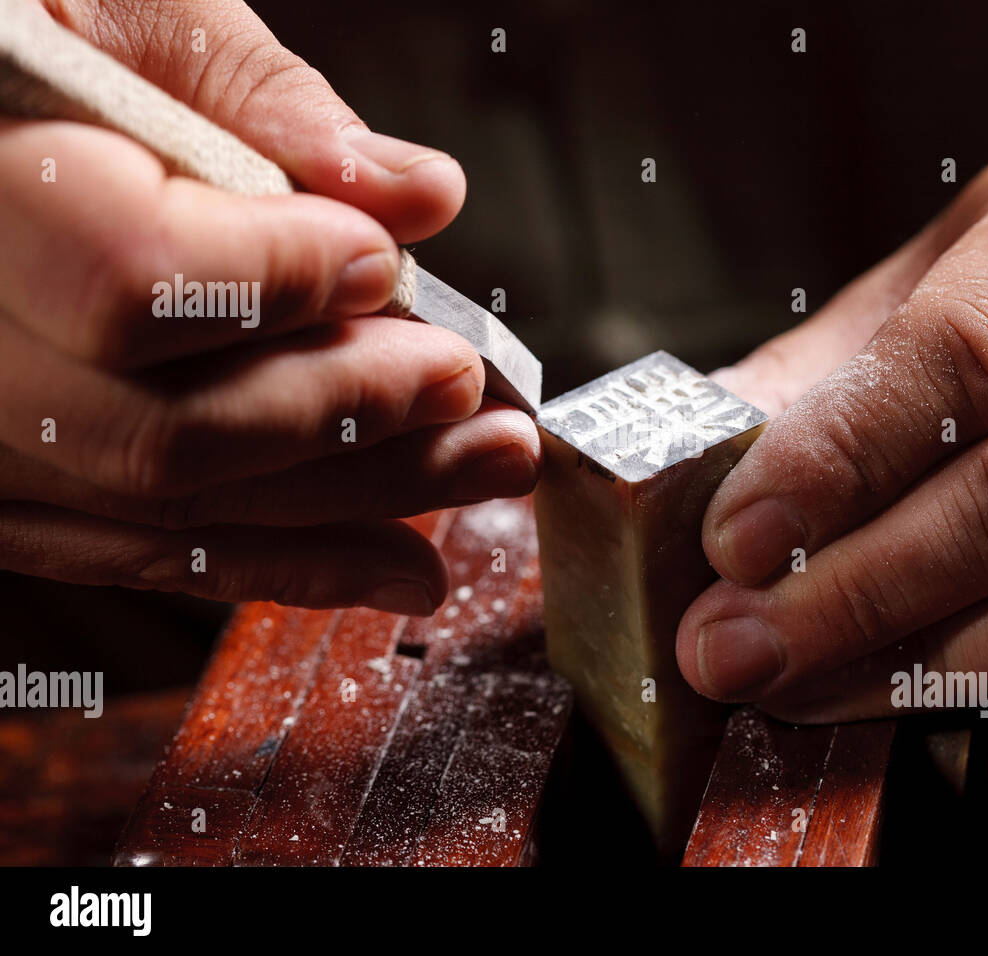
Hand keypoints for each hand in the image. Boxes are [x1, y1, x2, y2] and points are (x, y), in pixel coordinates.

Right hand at [0, 0, 538, 614]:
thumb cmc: (35, 43)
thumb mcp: (127, 17)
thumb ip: (265, 102)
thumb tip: (416, 195)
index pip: (133, 280)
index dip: (283, 283)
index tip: (385, 267)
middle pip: (165, 433)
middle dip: (350, 413)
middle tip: (465, 381)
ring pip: (173, 509)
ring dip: (356, 498)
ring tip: (481, 463)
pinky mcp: (19, 491)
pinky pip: (153, 553)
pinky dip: (291, 561)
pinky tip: (396, 561)